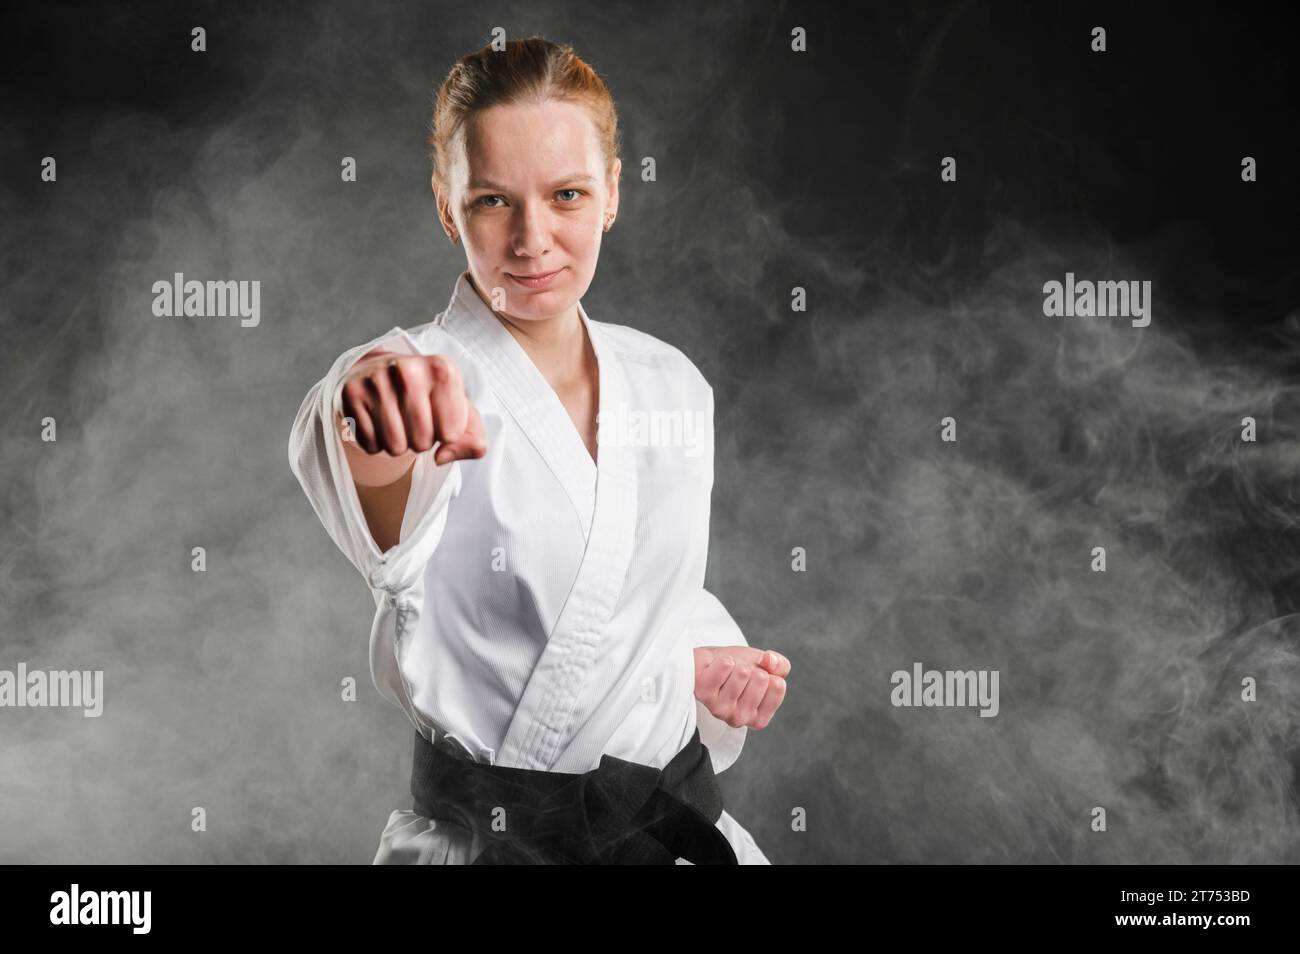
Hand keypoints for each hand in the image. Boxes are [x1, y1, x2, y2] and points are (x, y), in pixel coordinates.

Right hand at [337, 349, 487, 462]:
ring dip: (399, 446)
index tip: (439, 417)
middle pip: (422, 441)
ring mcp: (377, 378)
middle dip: (422, 442)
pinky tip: (379, 422)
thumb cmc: (432, 399)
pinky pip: (370, 445)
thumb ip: (473, 443)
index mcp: (444, 369)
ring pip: (395, 447)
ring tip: (399, 424)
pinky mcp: (352, 393)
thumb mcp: (462, 416)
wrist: (387, 374)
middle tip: (416, 423)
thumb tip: (441, 458)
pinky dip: (377, 444)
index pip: (451, 433)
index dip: (446, 435)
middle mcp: (409, 368)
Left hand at [693, 646, 789, 729]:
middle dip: (752, 667)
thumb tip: (770, 661)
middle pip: (761, 678)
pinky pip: (725, 666)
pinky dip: (722, 659)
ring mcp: (721, 709)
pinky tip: (715, 668)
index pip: (777, 685)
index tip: (755, 677)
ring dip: (736, 663)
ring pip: (742, 672)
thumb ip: (780, 666)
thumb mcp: (765, 668)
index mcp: (759, 718)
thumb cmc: (737, 670)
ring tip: (726, 672)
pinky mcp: (705, 694)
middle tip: (738, 673)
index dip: (768, 672)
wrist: (708, 664)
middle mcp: (740, 719)